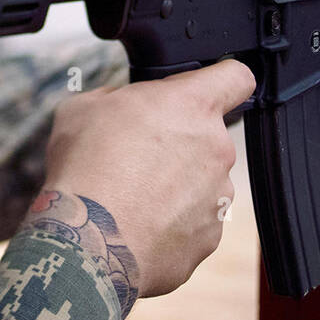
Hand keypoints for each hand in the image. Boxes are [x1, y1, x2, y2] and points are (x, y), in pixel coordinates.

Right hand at [38, 59, 255, 304]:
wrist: (87, 243)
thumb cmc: (85, 169)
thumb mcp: (83, 108)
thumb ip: (118, 98)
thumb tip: (123, 106)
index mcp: (192, 106)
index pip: (236, 77)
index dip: (223, 81)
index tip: (206, 92)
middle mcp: (217, 147)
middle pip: (209, 137)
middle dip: (180, 144)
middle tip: (138, 159)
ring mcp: (218, 196)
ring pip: (203, 182)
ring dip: (177, 187)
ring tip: (134, 200)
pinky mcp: (210, 236)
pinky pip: (195, 222)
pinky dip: (173, 224)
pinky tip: (139, 227)